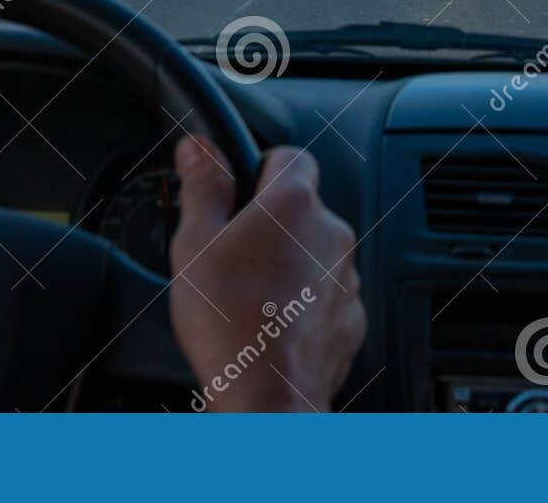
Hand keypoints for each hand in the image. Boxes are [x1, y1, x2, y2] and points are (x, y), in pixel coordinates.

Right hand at [169, 135, 365, 410]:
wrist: (268, 399)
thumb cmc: (229, 325)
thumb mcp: (195, 244)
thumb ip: (202, 187)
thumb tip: (199, 147)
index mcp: (294, 203)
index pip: (289, 154)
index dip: (258, 168)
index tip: (237, 192)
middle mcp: (332, 232)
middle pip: (301, 208)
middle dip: (270, 223)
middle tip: (231, 253)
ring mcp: (347, 277)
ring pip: (315, 252)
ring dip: (289, 263)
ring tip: (248, 295)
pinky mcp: (352, 317)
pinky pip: (326, 294)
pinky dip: (303, 302)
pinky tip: (269, 323)